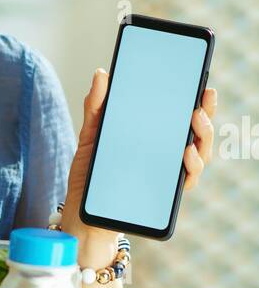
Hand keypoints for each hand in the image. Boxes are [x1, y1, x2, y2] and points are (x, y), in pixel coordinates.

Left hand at [60, 68, 216, 267]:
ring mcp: (167, 175)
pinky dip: (191, 167)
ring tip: (194, 124)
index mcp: (155, 137)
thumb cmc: (89, 174)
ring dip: (203, 139)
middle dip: (206, 116)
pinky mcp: (163, 195)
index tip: (203, 86)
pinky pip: (186, 181)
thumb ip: (96, 107)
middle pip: (199, 134)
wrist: (81, 213)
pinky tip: (186, 155)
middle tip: (199, 105)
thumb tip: (102, 74)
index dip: (200, 101)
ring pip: (200, 156)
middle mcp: (166, 155)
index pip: (184, 116)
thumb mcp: (90, 136)